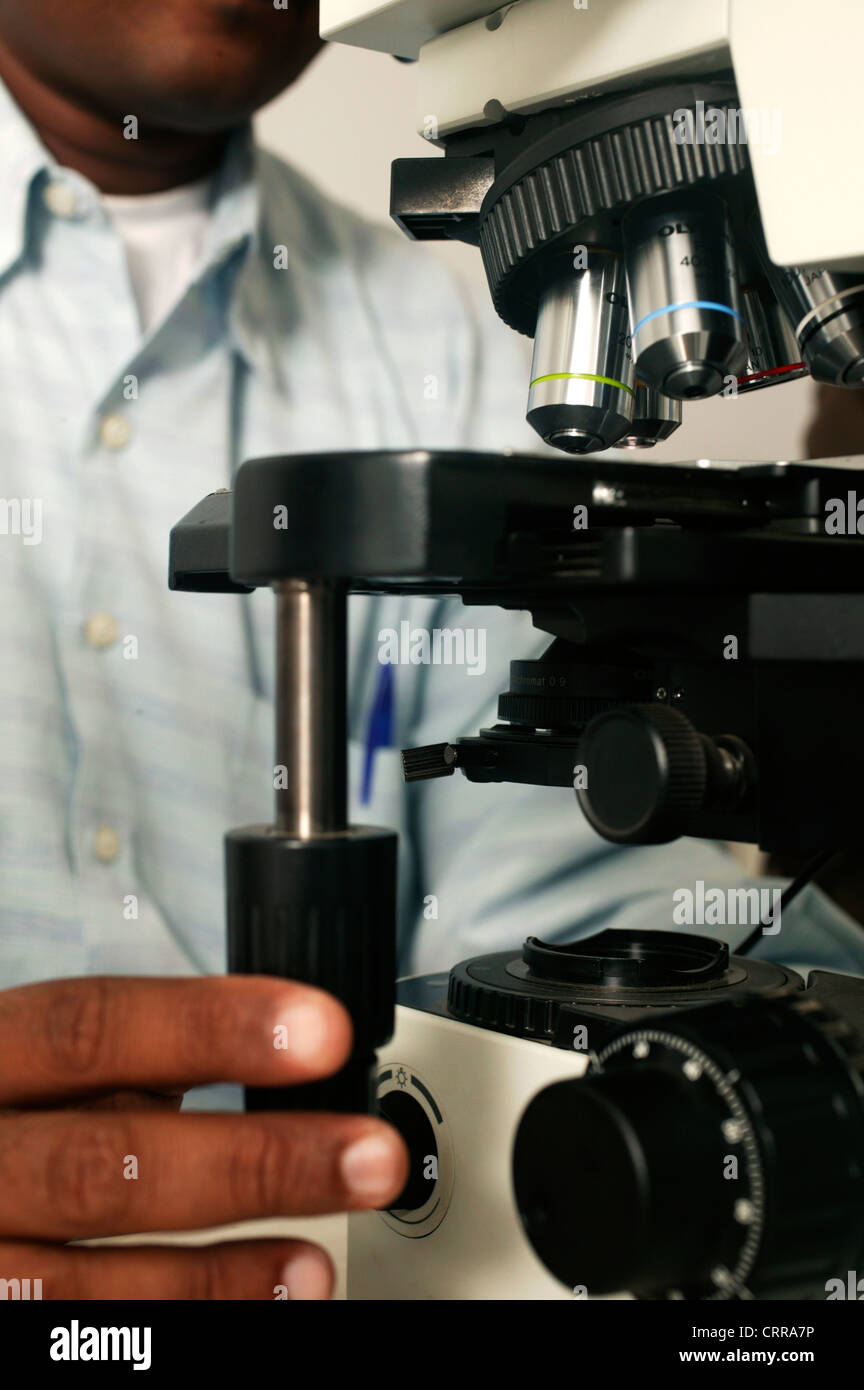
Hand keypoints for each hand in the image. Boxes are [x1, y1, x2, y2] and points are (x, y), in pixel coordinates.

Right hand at [0, 975, 407, 1298]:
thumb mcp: (36, 1069)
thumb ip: (132, 1064)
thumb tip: (276, 1051)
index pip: (93, 1029)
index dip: (210, 1027)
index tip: (322, 1034)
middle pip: (105, 1165)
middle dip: (252, 1162)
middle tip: (367, 1155)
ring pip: (81, 1284)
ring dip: (215, 1280)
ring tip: (315, 1270)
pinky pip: (68, 1346)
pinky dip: (165, 1335)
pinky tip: (247, 1319)